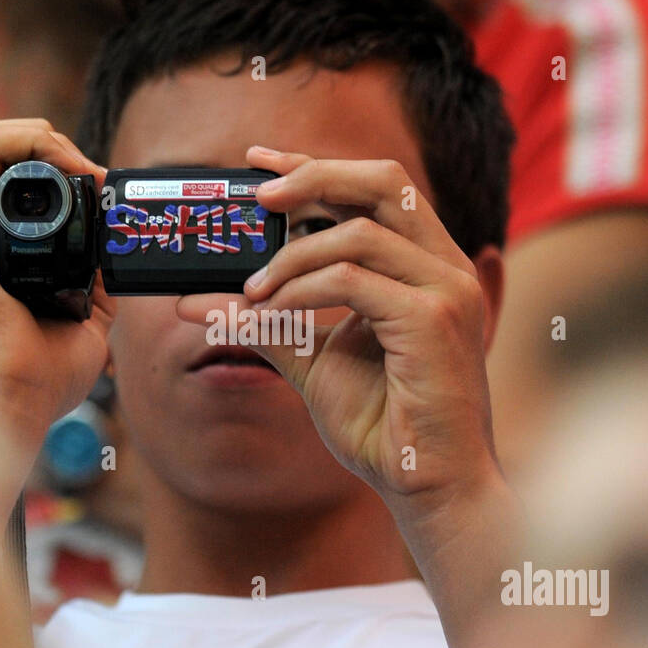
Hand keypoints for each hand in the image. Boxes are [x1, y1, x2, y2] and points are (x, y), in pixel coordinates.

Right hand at [0, 119, 114, 492]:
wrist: (12, 410)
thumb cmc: (33, 381)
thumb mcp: (76, 318)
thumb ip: (88, 281)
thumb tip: (111, 255)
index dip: (46, 164)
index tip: (95, 189)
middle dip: (42, 142)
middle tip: (89, 172)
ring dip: (38, 137)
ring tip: (82, 167)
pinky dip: (30, 141)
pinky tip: (72, 168)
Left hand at [179, 146, 520, 647]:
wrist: (428, 487)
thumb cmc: (384, 428)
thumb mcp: (313, 362)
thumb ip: (269, 322)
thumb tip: (199, 302)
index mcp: (425, 266)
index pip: (375, 188)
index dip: (316, 164)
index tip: (258, 160)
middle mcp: (445, 266)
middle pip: (382, 180)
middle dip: (312, 174)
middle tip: (256, 196)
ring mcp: (448, 288)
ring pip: (358, 230)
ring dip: (292, 254)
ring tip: (254, 290)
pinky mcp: (435, 318)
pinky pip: (354, 278)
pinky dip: (304, 289)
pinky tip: (275, 309)